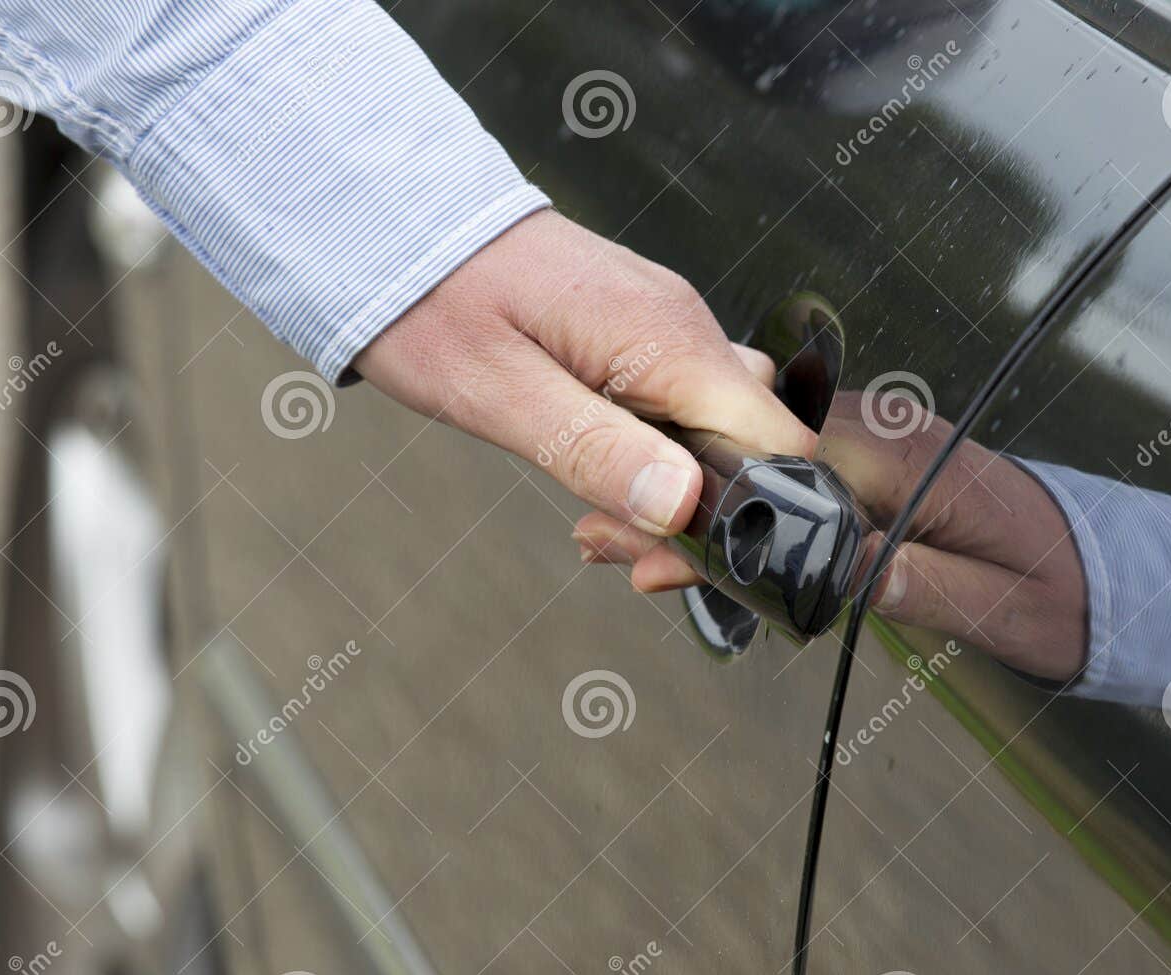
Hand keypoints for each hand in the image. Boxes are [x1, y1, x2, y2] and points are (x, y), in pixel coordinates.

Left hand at [354, 209, 815, 535]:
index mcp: (667, 340)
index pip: (776, 444)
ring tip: (592, 519)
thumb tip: (680, 505)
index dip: (746, 517)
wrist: (394, 223)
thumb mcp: (498, 392)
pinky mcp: (644, 336)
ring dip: (669, 495)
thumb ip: (593, 449)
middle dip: (696, 519)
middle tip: (608, 543)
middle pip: (751, 449)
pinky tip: (595, 476)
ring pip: (715, 434)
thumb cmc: (431, 300)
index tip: (666, 555)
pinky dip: (651, 459)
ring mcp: (668, 329)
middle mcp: (685, 328)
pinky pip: (679, 408)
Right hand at [573, 393, 1087, 681]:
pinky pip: (786, 494)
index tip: (653, 530)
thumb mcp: (999, 603)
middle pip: (755, 464)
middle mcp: (885, 443)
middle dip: (677, 503)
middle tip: (601, 540)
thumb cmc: (1061, 588)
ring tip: (615, 546)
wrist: (1106, 571)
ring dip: (692, 513)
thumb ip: (919, 582)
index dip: (713, 493)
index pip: (790, 460)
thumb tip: (843, 570)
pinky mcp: (869, 480)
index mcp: (911, 461)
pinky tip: (684, 548)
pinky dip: (735, 519)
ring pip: (759, 479)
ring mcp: (872, 457)